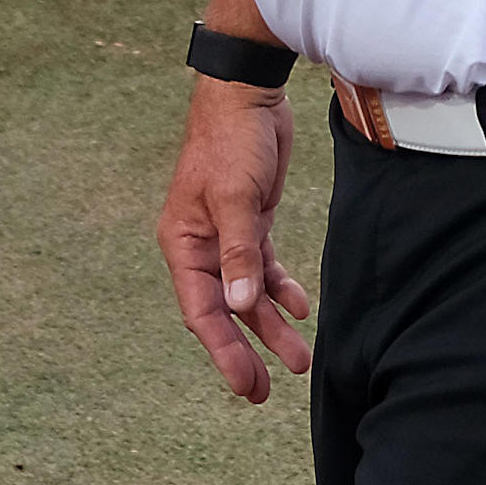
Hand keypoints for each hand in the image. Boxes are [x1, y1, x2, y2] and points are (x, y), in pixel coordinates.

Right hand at [158, 74, 311, 402]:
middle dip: (246, 350)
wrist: (248, 92)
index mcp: (183, 243)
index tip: (244, 385)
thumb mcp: (234, 196)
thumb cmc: (231, 141)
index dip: (223, 351)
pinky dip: (281, 289)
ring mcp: (227, 234)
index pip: (202, 311)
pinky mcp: (252, 221)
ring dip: (271, 325)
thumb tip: (239, 306)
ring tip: (299, 360)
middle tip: (264, 392)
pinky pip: (263, 267)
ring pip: (248, 294)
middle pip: (224, 311)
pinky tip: (302, 308)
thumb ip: (239, 252)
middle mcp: (201, 245)